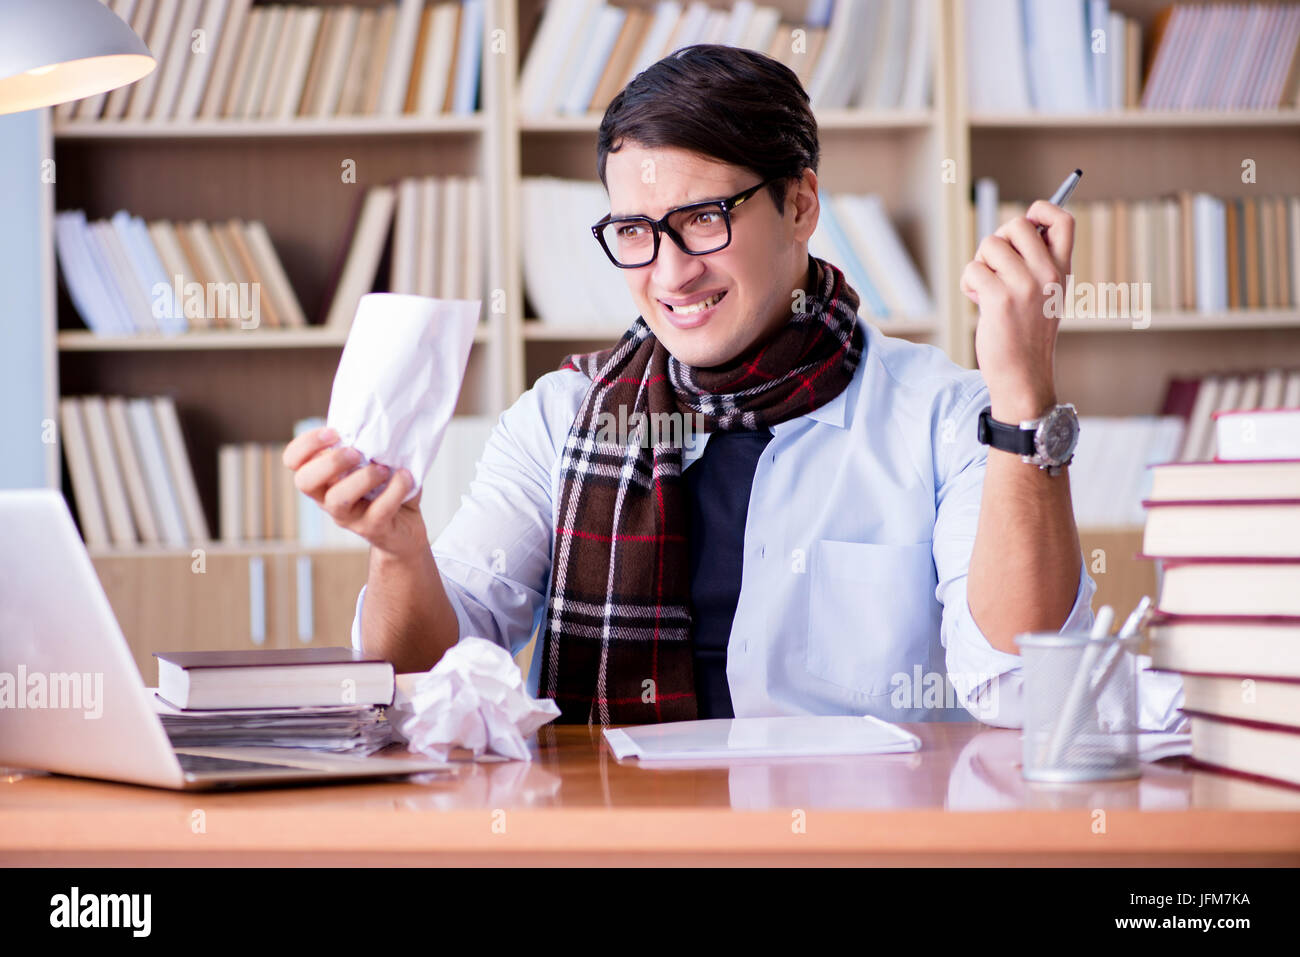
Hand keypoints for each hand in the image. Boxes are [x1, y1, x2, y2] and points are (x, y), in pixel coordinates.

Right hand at [283, 427, 427, 559]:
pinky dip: (395, 489)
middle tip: (356, 453)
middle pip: (304, 481)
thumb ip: (366, 444)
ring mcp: (348, 517)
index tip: (334, 432)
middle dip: (330, 462)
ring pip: (338, 500)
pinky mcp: (372, 529)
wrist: (406, 528)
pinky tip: (405, 477)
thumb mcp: (372, 462)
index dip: (306, 443)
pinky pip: (379, 510)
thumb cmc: (386, 487)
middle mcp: (327, 499)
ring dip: (362, 478)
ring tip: (383, 469)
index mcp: (322, 478)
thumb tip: (376, 420)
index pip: (293, 460)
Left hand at [960, 199, 1073, 421]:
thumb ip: (1038, 264)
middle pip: (1016, 225)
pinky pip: (973, 269)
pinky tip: (977, 299)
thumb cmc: (1028, 334)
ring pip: (989, 245)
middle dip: (997, 241)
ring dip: (979, 264)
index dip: (1040, 211)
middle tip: (995, 267)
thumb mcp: (1046, 295)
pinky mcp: (1000, 299)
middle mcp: (1048, 274)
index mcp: (1063, 269)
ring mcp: (1025, 286)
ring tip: (985, 288)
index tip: (1026, 225)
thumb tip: (1016, 228)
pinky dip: (968, 282)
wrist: (1024, 375)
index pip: (1063, 219)